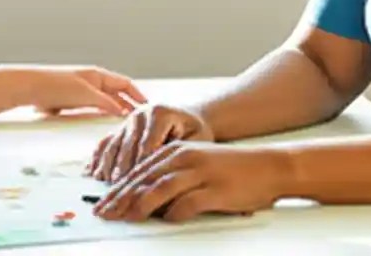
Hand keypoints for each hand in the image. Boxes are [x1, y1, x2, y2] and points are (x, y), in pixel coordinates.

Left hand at [28, 66, 146, 117]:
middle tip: (140, 119)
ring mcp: (82, 91)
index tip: (149, 107)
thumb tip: (123, 112)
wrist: (30, 88)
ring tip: (125, 124)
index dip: (138, 95)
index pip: (125, 83)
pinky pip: (91, 109)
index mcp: (98, 75)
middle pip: (117, 93)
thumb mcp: (87, 95)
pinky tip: (102, 124)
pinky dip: (100, 116)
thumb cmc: (58, 86)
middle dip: (129, 104)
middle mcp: (92, 82)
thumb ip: (107, 103)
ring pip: (105, 102)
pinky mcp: (71, 102)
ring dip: (115, 111)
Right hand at [88, 104, 213, 182]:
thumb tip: (166, 179)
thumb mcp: (196, 140)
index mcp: (159, 113)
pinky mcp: (120, 128)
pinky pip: (105, 144)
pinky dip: (98, 159)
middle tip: (118, 195)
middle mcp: (139, 114)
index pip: (147, 146)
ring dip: (108, 169)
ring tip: (106, 190)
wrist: (188, 116)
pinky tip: (93, 175)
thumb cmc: (194, 131)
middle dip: (122, 173)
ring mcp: (127, 121)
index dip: (141, 169)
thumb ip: (183, 156)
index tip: (137, 189)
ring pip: (113, 147)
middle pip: (127, 148)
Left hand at [93, 142, 285, 222]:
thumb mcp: (195, 164)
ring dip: (140, 204)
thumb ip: (170, 177)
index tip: (101, 203)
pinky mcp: (216, 190)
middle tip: (104, 213)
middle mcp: (186, 158)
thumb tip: (143, 198)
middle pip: (145, 178)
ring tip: (125, 218)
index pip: (139, 170)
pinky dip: (174, 212)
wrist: (268, 167)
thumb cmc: (231, 169)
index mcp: (177, 151)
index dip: (118, 188)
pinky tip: (165, 220)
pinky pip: (189, 202)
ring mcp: (201, 173)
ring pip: (161, 187)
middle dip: (121, 197)